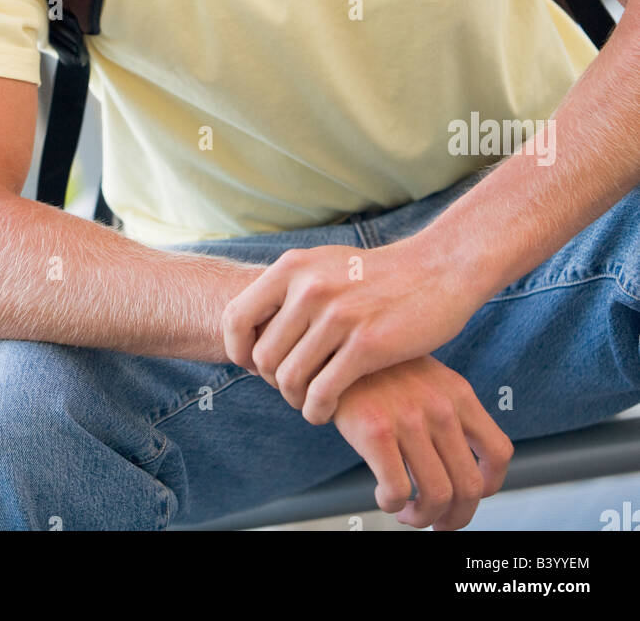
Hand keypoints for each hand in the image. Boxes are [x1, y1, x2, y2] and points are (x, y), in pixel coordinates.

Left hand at [221, 238, 477, 423]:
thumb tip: (251, 322)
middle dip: (273, 381)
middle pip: (264, 356)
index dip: (240, 351)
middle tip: (293, 387)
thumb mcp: (325, 264)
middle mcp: (310, 287)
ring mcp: (338, 316)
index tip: (257, 366)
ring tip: (310, 400)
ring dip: (296, 399)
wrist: (438, 269)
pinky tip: (326, 410)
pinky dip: (317, 410)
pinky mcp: (367, 345)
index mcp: (294, 267)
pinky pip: (322, 392)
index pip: (236, 318)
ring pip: (289, 379)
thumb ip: (290, 288)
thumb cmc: (378, 275)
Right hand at [333, 355, 513, 529]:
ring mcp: (409, 419)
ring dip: (422, 517)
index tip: (472, 496)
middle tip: (439, 522)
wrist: (334, 349)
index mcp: (458, 393)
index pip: (498, 452)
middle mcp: (439, 406)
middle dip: (456, 516)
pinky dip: (393, 504)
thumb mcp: (427, 377)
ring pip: (436, 496)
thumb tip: (464, 465)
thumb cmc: (378, 370)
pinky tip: (383, 495)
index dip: (489, 486)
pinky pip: (397, 490)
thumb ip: (449, 411)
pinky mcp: (376, 431)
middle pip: (469, 485)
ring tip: (407, 512)